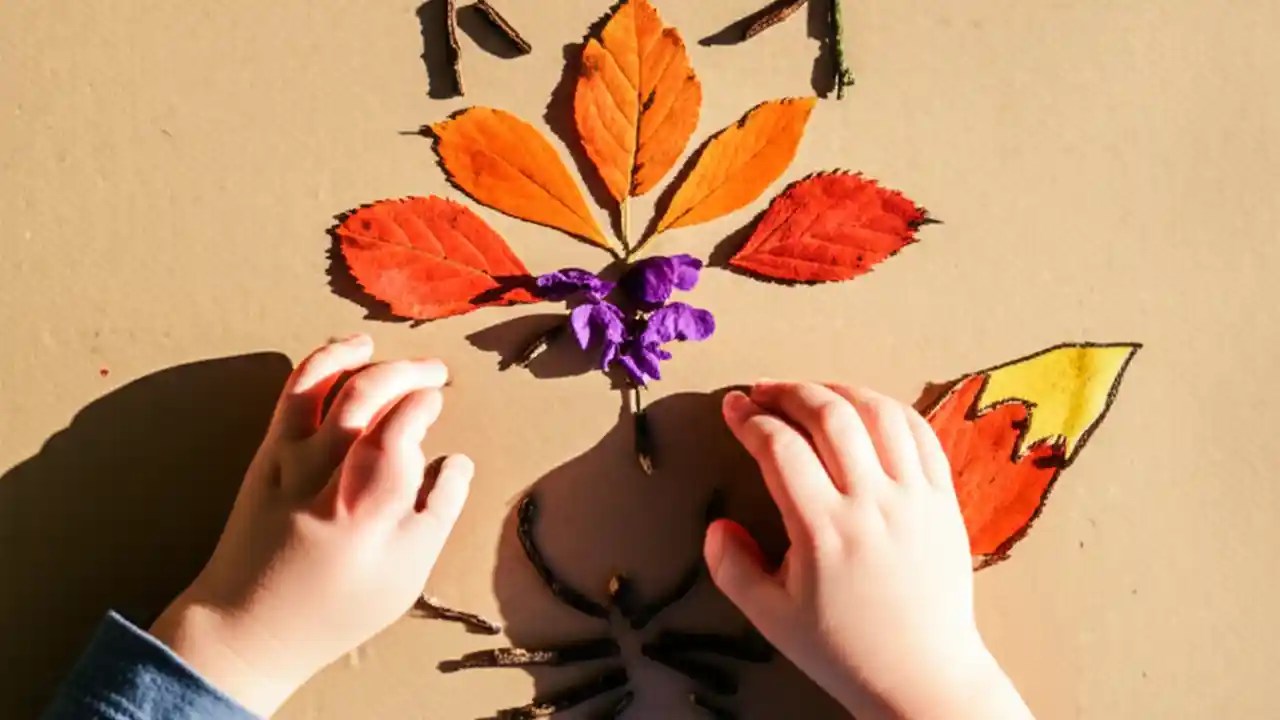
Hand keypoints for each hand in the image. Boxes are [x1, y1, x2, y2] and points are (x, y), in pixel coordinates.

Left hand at [150, 335, 473, 716]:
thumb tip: (458, 461)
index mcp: (369, 508)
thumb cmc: (337, 607)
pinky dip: (322, 361)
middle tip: (436, 373)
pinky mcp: (267, 453)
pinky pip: (295, 392)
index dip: (425, 404)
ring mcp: (291, 458)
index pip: (404, 428)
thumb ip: (438, 513)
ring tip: (389, 349)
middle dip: (408, 372)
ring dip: (365, 357)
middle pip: (371, 395)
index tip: (439, 404)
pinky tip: (348, 352)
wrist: (249, 624)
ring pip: (330, 385)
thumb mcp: (406, 576)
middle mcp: (327, 473)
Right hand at [705, 382, 1032, 719]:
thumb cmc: (843, 650)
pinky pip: (920, 432)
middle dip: (787, 391)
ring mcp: (915, 497)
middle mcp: (872, 504)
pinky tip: (862, 410)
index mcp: (824, 530)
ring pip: (878, 412)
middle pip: (828, 415)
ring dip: (836, 390)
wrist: (923, 676)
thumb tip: (717, 525)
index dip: (749, 420)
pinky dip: (886, 408)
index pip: (780, 447)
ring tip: (809, 394)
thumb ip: (731, 567)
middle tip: (762, 392)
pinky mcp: (945, 499)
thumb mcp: (770, 617)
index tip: (732, 408)